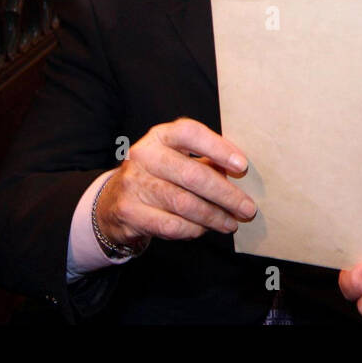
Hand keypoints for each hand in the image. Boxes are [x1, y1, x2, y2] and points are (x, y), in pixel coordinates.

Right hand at [95, 117, 255, 247]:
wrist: (113, 200)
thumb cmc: (159, 175)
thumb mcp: (177, 158)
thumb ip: (205, 160)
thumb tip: (237, 172)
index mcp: (160, 136)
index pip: (190, 134)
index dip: (218, 148)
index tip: (242, 166)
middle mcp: (144, 155)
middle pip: (192, 175)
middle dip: (226, 195)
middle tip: (247, 208)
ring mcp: (133, 184)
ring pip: (184, 204)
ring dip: (214, 216)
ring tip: (231, 223)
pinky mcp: (129, 211)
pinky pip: (170, 225)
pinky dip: (193, 229)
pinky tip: (205, 229)